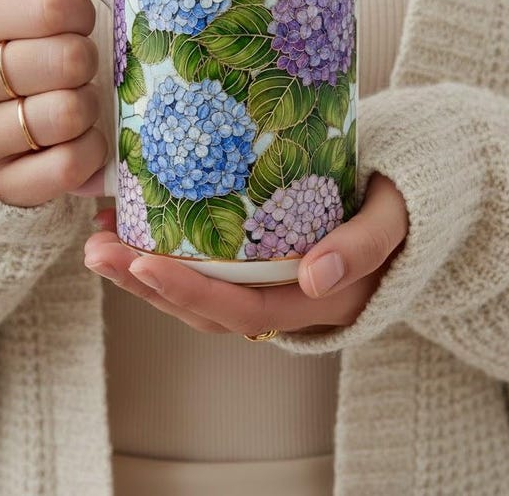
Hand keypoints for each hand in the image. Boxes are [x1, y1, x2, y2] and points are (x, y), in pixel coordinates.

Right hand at [0, 0, 107, 206]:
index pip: (50, 4)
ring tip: (69, 95)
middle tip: (71, 61)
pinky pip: (72, 165)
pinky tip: (71, 135)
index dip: (80, 9)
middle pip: (68, 60)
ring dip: (87, 103)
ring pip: (71, 113)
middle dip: (85, 56)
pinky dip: (89, 149)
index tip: (71, 18)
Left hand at [83, 173, 407, 334]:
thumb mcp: (394, 220)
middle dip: (145, 283)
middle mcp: (288, 303)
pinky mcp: (260, 266)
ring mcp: (271, 287)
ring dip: (143, 273)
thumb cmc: (404, 204)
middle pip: (206, 307)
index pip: (243, 309)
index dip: (189, 291)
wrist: (412, 200)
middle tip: (95, 249)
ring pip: (198, 295)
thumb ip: (363, 247)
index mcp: (320, 300)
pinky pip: (207, 272)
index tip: (141, 261)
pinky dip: (165, 256)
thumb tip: (316, 276)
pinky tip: (132, 228)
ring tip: (98, 240)